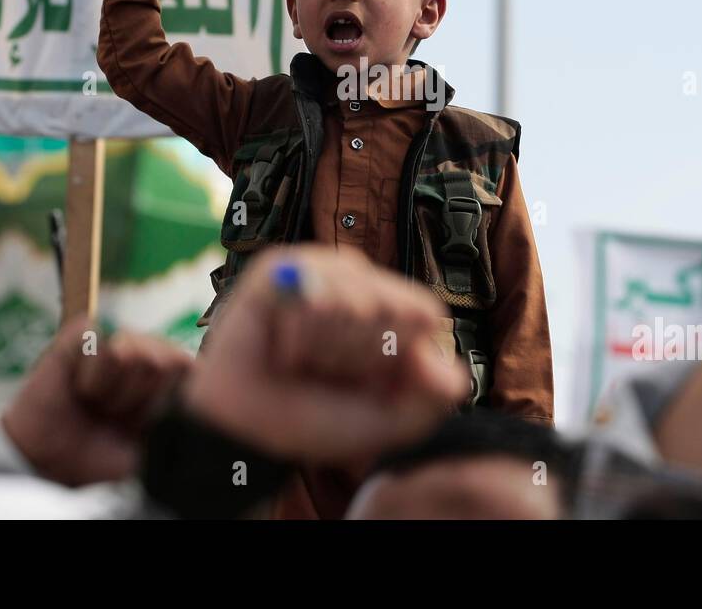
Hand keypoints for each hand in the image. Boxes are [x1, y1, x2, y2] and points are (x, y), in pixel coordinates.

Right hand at [1, 318, 193, 485]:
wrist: (51, 464)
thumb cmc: (105, 457)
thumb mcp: (156, 448)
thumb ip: (187, 417)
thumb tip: (209, 388)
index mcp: (176, 377)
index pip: (197, 370)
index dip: (168, 403)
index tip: (147, 426)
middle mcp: (151, 352)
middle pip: (166, 360)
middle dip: (139, 400)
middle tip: (116, 416)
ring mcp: (117, 340)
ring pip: (133, 352)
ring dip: (111, 391)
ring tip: (98, 404)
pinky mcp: (82, 333)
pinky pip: (98, 342)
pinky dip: (88, 377)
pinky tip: (80, 388)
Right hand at [183, 247, 469, 465]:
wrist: (246, 432)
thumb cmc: (312, 421)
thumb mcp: (384, 422)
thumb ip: (428, 400)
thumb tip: (455, 375)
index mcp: (391, 315)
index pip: (425, 311)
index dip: (399, 351)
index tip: (369, 379)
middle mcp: (358, 287)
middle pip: (391, 303)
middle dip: (360, 352)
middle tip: (326, 372)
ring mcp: (319, 272)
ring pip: (354, 293)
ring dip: (327, 343)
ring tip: (299, 360)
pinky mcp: (278, 269)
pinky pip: (312, 285)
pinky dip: (300, 328)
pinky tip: (283, 346)